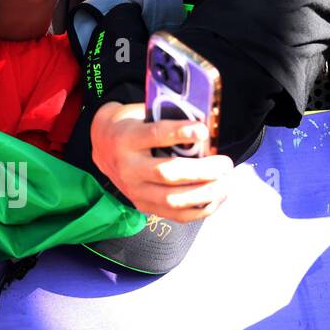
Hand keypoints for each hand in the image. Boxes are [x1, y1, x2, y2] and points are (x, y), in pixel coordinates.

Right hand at [91, 103, 234, 222]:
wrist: (102, 143)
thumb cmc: (133, 126)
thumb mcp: (144, 114)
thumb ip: (170, 119)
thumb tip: (208, 130)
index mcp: (128, 138)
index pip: (156, 135)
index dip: (181, 133)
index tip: (204, 131)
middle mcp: (128, 167)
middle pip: (167, 173)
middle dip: (202, 170)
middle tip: (225, 164)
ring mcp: (134, 190)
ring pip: (172, 198)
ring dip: (205, 193)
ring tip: (226, 183)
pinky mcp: (142, 205)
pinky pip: (174, 215)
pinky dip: (199, 210)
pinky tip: (217, 198)